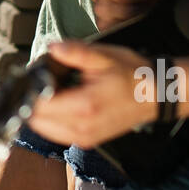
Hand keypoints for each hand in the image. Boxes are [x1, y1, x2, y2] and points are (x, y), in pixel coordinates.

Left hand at [25, 40, 155, 146]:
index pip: (39, 106)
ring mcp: (85, 138)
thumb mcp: (104, 56)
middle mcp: (82, 128)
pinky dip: (52, 119)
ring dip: (41, 111)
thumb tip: (52, 48)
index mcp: (85, 106)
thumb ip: (75, 52)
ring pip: (44, 129)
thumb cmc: (133, 74)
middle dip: (33, 100)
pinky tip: (62, 103)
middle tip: (43, 80)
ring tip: (54, 90)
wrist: (157, 95)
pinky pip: (57, 133)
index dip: (31, 89)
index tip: (34, 74)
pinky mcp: (87, 141)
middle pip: (36, 120)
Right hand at [92, 0, 169, 30]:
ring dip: (146, 17)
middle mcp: (100, 6)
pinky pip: (130, 35)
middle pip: (128, 12)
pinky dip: (142, 27)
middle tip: (163, 0)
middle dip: (148, 6)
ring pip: (130, 25)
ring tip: (156, 7)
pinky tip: (150, 18)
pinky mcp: (112, 34)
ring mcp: (104, 22)